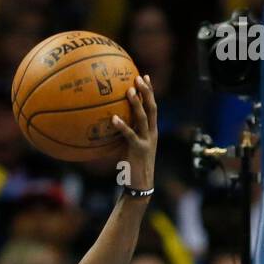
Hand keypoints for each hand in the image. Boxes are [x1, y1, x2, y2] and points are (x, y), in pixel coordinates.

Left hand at [113, 75, 156, 191]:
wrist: (141, 186)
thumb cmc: (132, 167)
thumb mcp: (131, 147)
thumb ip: (125, 134)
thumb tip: (110, 122)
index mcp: (151, 131)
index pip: (153, 107)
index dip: (150, 92)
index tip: (144, 77)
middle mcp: (152, 134)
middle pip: (152, 108)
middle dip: (146, 92)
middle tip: (138, 77)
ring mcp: (146, 141)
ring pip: (143, 118)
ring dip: (137, 104)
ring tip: (129, 91)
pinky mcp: (138, 150)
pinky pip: (130, 135)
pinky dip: (122, 126)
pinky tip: (113, 118)